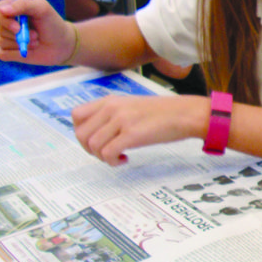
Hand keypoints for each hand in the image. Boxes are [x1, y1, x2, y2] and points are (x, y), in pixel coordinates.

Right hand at [0, 0, 77, 64]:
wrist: (61, 45)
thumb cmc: (52, 24)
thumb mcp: (42, 9)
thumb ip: (23, 5)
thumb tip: (1, 10)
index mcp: (10, 7)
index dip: (4, 20)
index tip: (18, 27)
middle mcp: (4, 22)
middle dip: (20, 35)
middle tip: (36, 35)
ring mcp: (3, 37)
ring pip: (2, 42)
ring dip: (22, 44)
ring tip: (35, 41)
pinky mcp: (6, 52)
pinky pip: (4, 54)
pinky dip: (18, 53)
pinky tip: (28, 50)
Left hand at [72, 94, 206, 165]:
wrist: (184, 114)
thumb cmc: (162, 113)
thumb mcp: (131, 105)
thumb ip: (112, 113)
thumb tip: (98, 131)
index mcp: (110, 100)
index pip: (76, 115)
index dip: (82, 132)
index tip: (97, 140)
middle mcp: (112, 108)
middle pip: (81, 134)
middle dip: (90, 149)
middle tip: (107, 152)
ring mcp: (121, 120)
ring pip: (93, 145)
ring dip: (102, 157)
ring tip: (118, 156)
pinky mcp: (132, 134)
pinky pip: (108, 153)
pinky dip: (113, 161)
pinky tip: (125, 159)